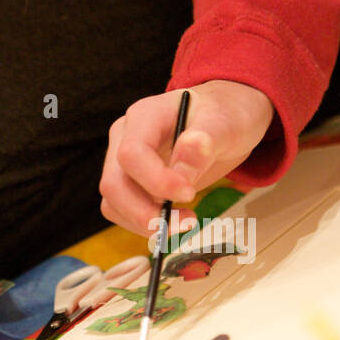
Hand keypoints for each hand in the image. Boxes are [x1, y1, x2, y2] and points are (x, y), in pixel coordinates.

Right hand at [99, 80, 274, 236]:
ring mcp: (124, 161)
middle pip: (114, 183)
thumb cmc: (224, 116)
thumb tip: (188, 152)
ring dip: (144, 222)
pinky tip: (174, 221)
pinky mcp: (130, 182)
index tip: (189, 194)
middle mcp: (125, 136)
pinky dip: (144, 224)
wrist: (224, 121)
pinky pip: (122, 211)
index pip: (131, 153)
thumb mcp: (226, 123)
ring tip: (186, 222)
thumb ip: (207, 138)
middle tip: (187, 222)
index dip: (155, 181)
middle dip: (145, 212)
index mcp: (145, 115)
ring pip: (113, 202)